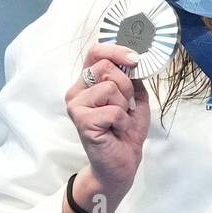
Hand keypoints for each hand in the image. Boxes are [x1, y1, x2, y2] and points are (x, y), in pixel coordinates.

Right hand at [64, 43, 150, 210]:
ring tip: (118, 120)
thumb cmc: (126, 130)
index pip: (96, 52)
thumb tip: (133, 58)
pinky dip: (122, 121)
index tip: (135, 59)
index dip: (116, 50)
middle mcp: (77, 90)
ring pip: (111, 87)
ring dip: (124, 106)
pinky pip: (113, 110)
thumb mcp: (135, 97)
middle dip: (126, 86)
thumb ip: (131, 77)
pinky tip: (115, 130)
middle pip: (106, 67)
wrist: (122, 162)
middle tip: (125, 107)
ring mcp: (76, 105)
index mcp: (88, 82)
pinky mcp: (81, 120)